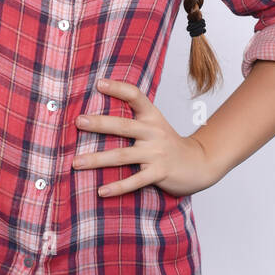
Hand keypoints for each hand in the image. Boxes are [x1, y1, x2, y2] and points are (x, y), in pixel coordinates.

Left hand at [72, 78, 217, 198]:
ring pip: (122, 155)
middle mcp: (154, 132)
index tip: (98, 83)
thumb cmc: (167, 143)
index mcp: (152, 116)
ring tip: (76, 162)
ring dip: (97, 159)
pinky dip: (117, 187)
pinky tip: (101, 191)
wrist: (198, 164)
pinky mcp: (159, 173)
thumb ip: (133, 118)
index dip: (117, 88)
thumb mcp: (155, 124)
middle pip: (123, 126)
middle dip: (99, 123)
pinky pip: (135, 181)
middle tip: (78, 122)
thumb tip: (97, 114)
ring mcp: (156, 153)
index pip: (135, 96)